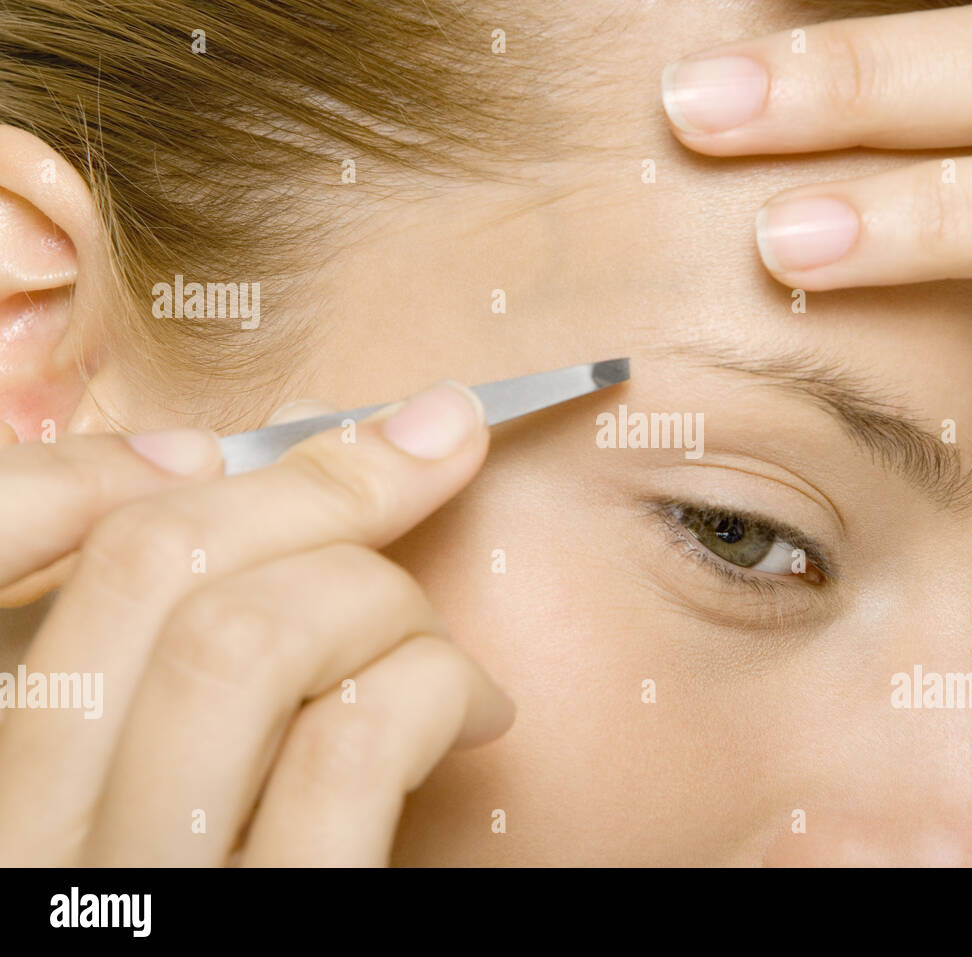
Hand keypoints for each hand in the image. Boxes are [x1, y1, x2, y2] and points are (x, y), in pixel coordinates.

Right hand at [0, 383, 513, 865]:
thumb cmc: (226, 867)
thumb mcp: (141, 798)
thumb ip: (145, 686)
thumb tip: (211, 483)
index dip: (86, 468)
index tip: (209, 441)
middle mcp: (24, 847)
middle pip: (154, 570)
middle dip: (315, 484)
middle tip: (418, 461)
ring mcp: (137, 902)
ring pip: (250, 639)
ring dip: (383, 594)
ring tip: (435, 643)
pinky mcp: (276, 935)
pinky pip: (348, 746)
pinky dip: (430, 684)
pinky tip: (470, 714)